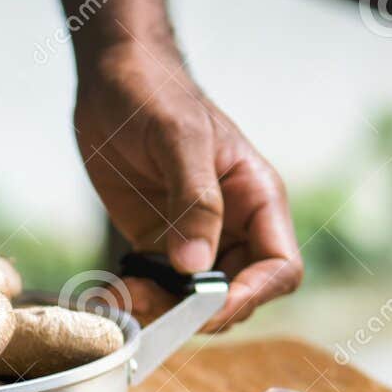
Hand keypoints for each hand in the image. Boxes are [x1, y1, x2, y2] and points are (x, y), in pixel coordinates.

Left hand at [74, 42, 302, 329]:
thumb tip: (195, 267)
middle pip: (236, 296)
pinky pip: (158, 289)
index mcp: (257, 200)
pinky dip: (139, 300)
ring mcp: (195, 239)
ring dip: (163, 311)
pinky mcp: (158, 245)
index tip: (209, 305)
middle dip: (200, 312)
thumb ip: (194, 201)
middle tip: (155, 305)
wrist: (112, 79)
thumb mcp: (179, 138)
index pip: (279, 269)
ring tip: (126, 298)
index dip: (252, 295)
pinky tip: (113, 293)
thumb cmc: (156, 93)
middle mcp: (233, 227)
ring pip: (193, 301)